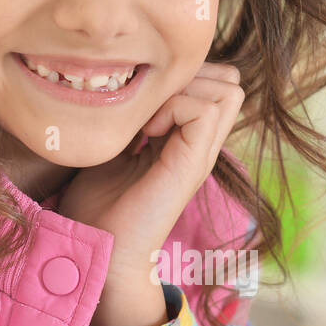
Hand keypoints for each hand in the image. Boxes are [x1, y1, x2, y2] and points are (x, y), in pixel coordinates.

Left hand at [59, 60, 244, 284]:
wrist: (101, 251)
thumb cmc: (98, 208)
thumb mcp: (112, 149)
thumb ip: (128, 119)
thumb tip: (123, 85)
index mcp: (183, 142)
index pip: (210, 83)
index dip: (181, 76)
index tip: (141, 99)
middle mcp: (199, 146)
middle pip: (228, 83)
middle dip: (189, 74)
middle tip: (150, 101)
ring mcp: (200, 156)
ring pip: (227, 90)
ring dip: (184, 89)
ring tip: (148, 119)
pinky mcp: (192, 165)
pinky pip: (206, 110)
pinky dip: (176, 107)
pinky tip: (147, 132)